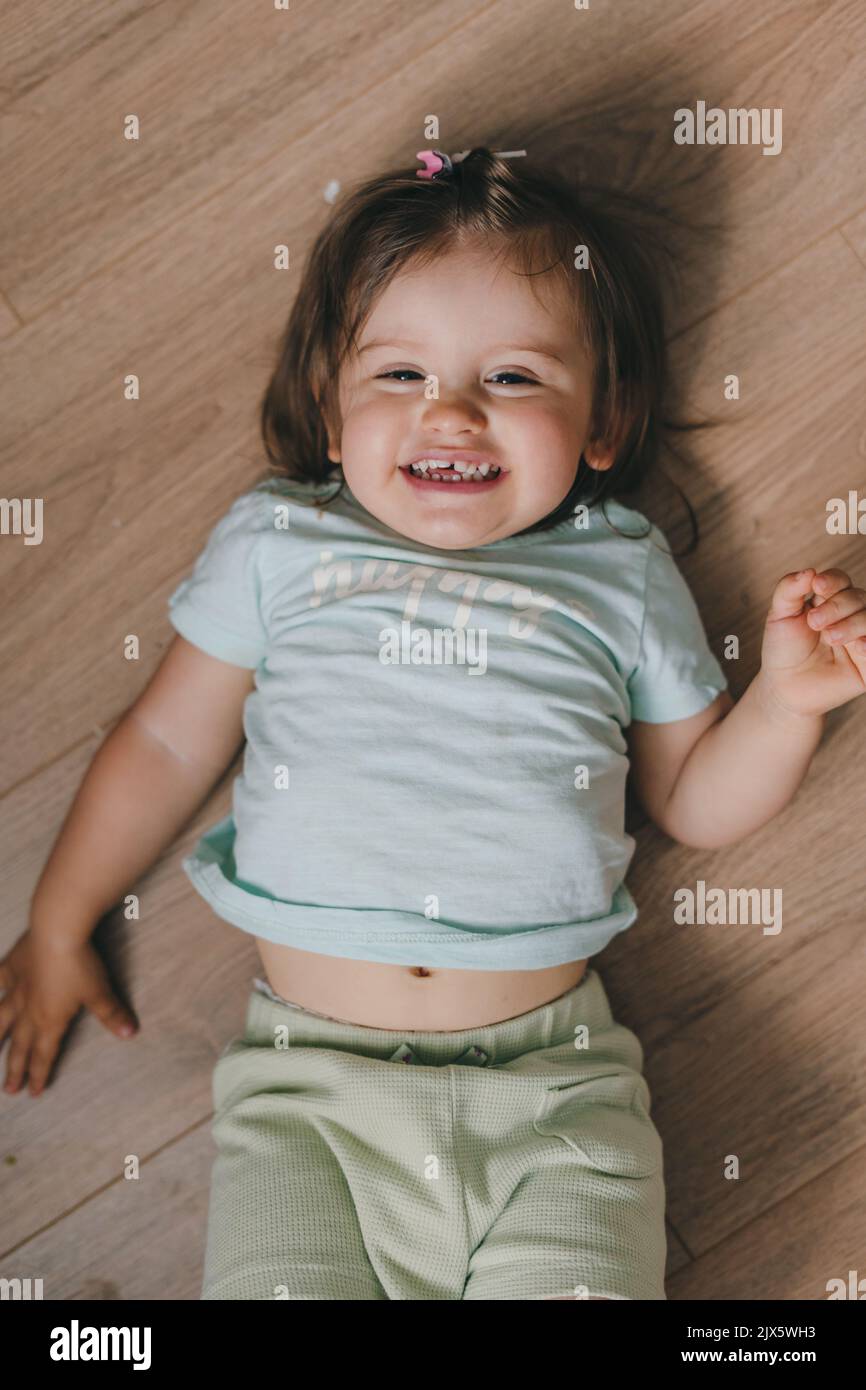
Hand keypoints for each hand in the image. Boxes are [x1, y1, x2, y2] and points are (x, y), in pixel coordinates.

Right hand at [0, 930, 137, 1096]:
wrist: (58, 930)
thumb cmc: (81, 964)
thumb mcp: (100, 992)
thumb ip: (113, 1015)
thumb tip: (131, 1034)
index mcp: (50, 1020)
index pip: (43, 1055)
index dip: (39, 1075)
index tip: (33, 1093)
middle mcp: (28, 1009)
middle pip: (20, 1045)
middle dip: (15, 1069)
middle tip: (8, 1090)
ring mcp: (17, 988)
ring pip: (0, 1019)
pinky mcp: (12, 966)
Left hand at [760, 568, 865, 717]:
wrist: (784, 687)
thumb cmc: (783, 649)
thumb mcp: (779, 616)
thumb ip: (789, 590)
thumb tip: (809, 571)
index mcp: (830, 600)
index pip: (840, 580)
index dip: (832, 580)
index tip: (817, 585)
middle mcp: (850, 615)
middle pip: (857, 598)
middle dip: (837, 607)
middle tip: (814, 623)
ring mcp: (862, 638)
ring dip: (853, 623)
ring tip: (830, 637)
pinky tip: (859, 646)